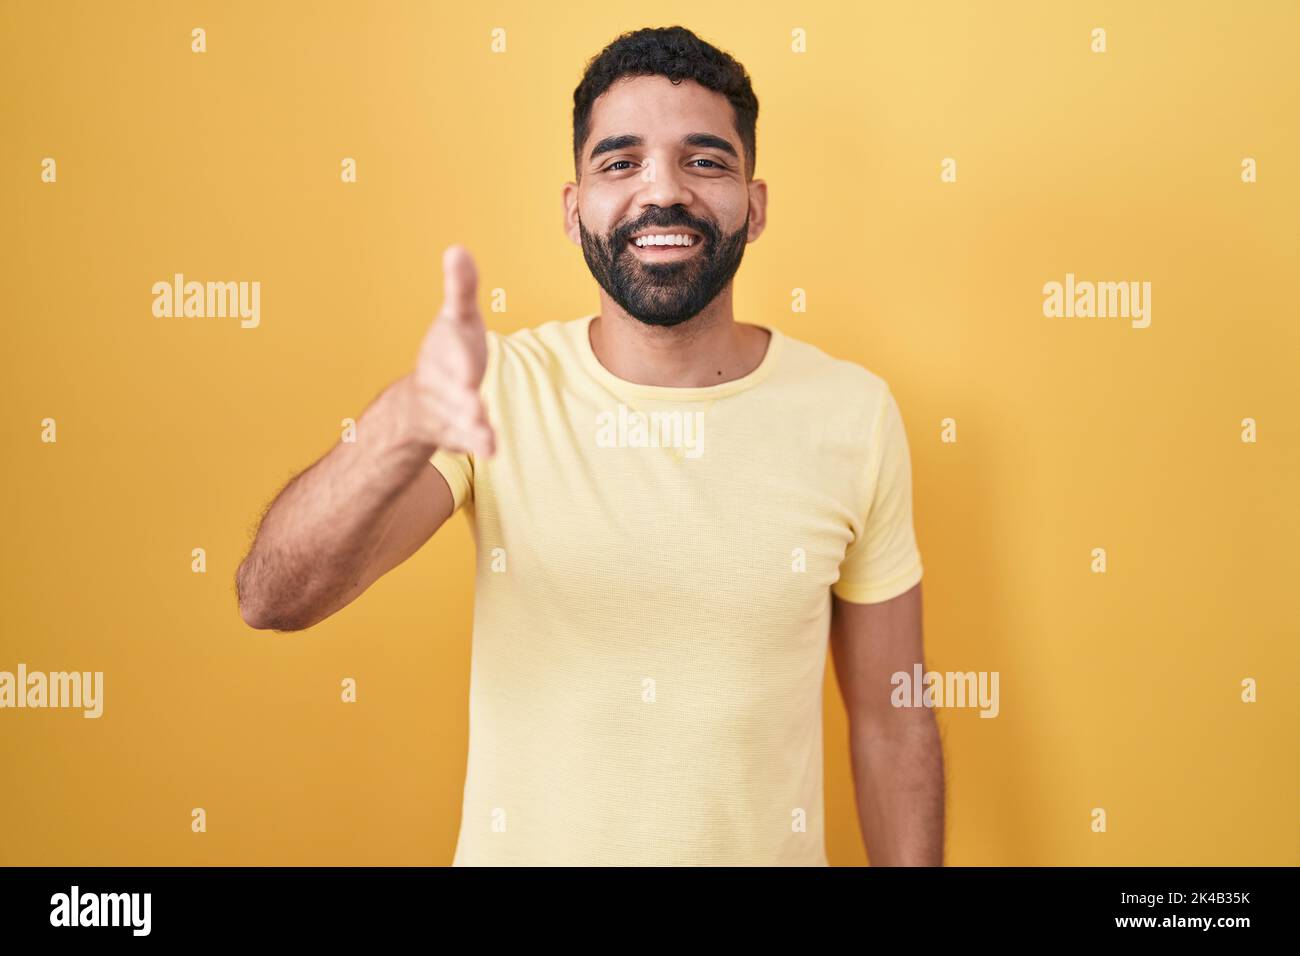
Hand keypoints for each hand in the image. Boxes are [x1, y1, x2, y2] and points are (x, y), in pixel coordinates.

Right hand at [412, 245, 495, 456]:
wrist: (419, 400)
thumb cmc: (449, 352)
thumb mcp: (458, 319)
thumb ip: (461, 289)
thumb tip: (457, 248)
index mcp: (443, 348)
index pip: (452, 352)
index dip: (459, 360)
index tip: (468, 370)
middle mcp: (440, 381)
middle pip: (452, 390)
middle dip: (461, 398)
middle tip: (474, 405)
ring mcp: (445, 409)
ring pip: (458, 418)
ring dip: (471, 426)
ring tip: (485, 436)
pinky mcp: (454, 432)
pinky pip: (464, 440)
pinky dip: (476, 444)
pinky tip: (490, 450)